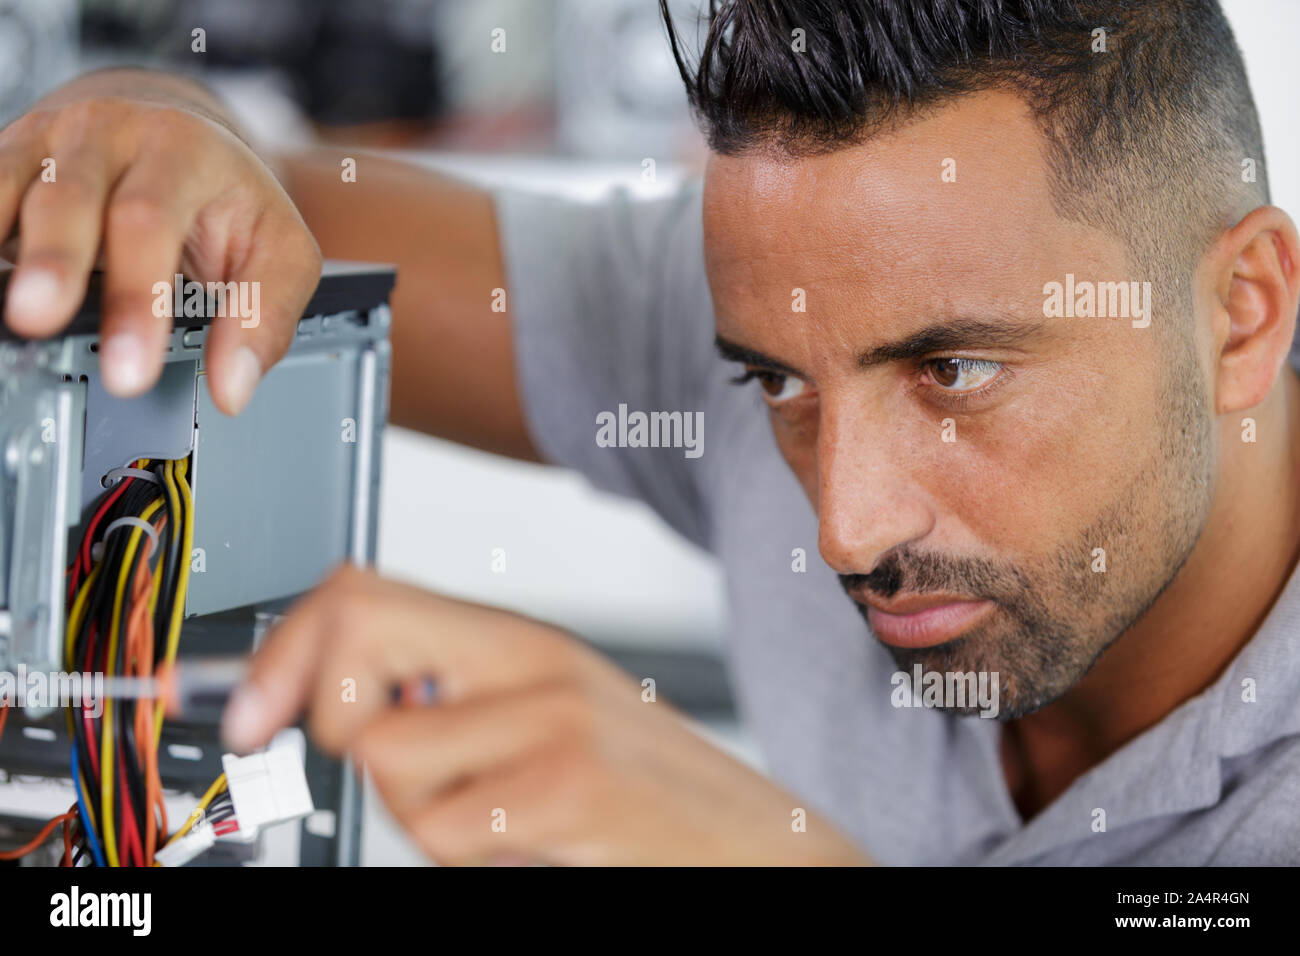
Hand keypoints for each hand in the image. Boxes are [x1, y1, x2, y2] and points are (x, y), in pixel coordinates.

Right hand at [0, 71, 321, 413]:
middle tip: (39, 322)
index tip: (130, 368)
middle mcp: (109, 133)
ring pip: (12, 186)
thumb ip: (264, 316)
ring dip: (5, 248)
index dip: (137, 297)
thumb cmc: (228, 195)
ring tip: (5, 309)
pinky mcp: (11, 156)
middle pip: (72, 198)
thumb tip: (232, 387)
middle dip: (56, 265)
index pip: (151, 222)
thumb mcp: (278, 248)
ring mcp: (50, 140)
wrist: (179, 129)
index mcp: (182, 150)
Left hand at [222, 565, 868, 865]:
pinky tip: (527, 845)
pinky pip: (440, 827)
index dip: (284, 646)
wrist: (765, 850)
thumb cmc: (648, 798)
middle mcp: (531, 660)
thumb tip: (320, 703)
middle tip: (386, 766)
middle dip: (330, 716)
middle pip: (355, 629)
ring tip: (493, 822)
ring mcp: (552, 717)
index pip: (362, 590)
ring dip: (416, 814)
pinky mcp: (567, 786)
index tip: (249, 712)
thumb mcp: (543, 725)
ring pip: (383, 757)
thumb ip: (447, 701)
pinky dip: (462, 857)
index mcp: (519, 640)